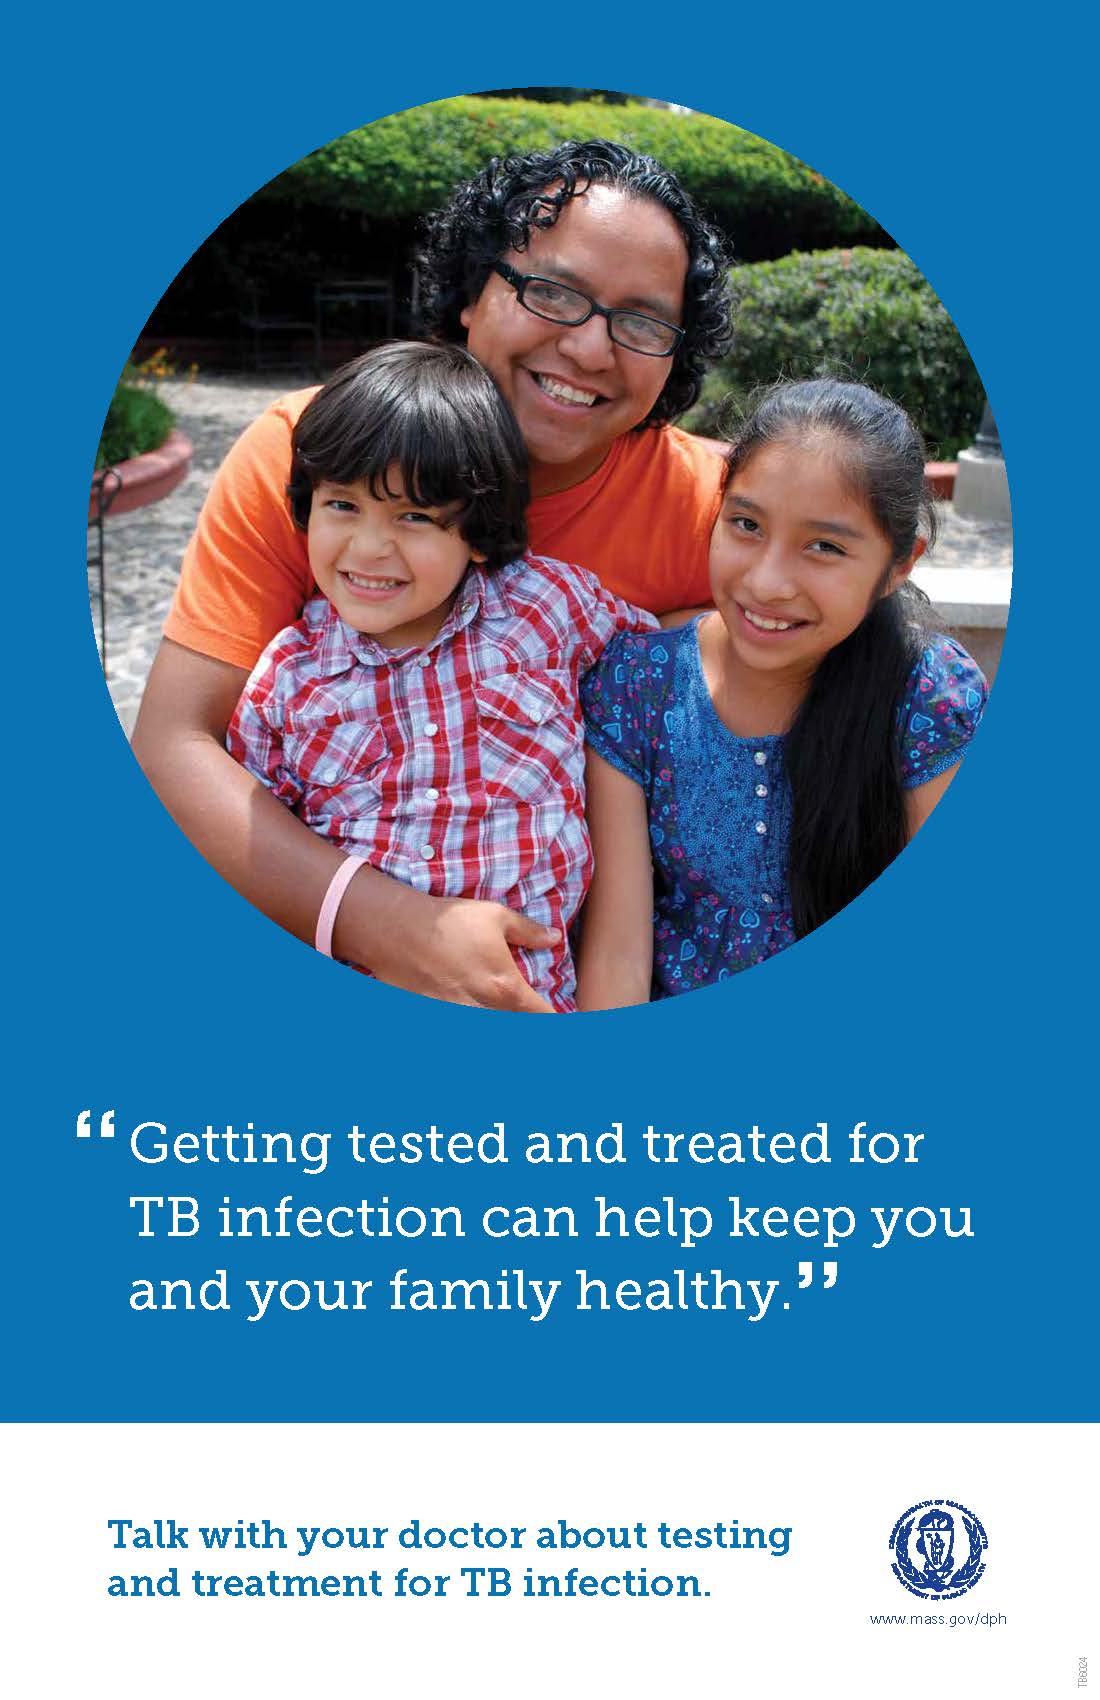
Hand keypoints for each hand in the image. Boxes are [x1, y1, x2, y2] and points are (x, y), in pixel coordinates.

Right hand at [337, 877, 558, 1011]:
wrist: (398, 930)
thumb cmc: (450, 920)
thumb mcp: (496, 917)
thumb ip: (528, 932)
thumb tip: (554, 938)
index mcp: (506, 987)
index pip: (542, 1017)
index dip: (555, 1021)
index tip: (559, 1019)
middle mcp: (484, 1010)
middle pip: (517, 1033)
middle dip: (527, 1028)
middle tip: (528, 1019)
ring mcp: (458, 1018)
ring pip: (488, 1036)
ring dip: (498, 1028)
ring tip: (500, 1018)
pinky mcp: (435, 1019)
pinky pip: (457, 1032)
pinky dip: (467, 1027)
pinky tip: (469, 1018)